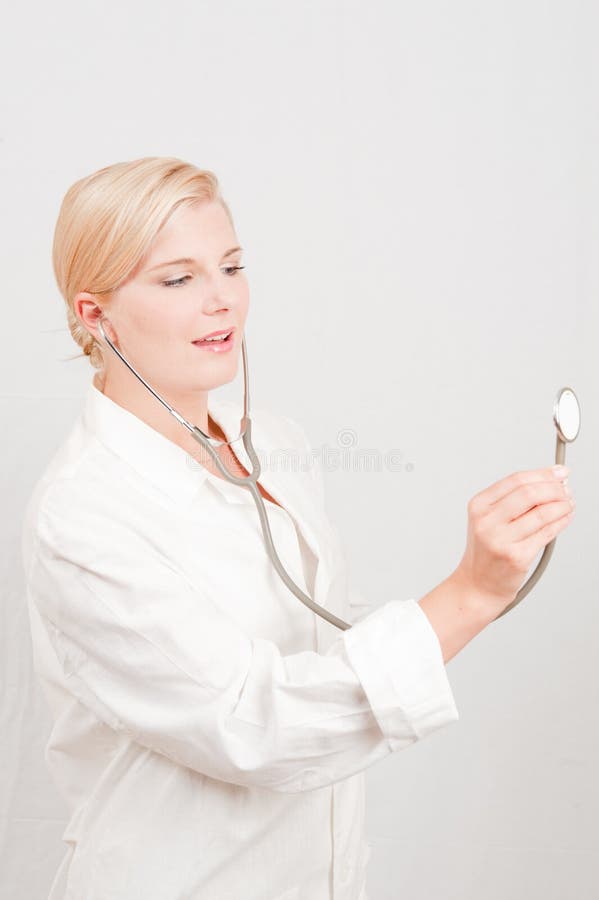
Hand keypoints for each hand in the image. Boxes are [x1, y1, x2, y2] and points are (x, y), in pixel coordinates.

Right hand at [453, 465, 574, 611]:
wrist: (478, 584)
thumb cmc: (488, 550)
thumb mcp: (489, 519)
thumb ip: (513, 500)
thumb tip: (551, 481)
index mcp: (479, 506)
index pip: (516, 480)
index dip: (543, 474)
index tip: (560, 472)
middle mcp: (486, 521)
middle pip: (529, 493)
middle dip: (555, 488)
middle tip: (566, 489)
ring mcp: (500, 539)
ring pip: (541, 513)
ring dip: (562, 505)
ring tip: (569, 503)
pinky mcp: (516, 556)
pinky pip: (547, 533)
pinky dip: (561, 522)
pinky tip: (566, 517)